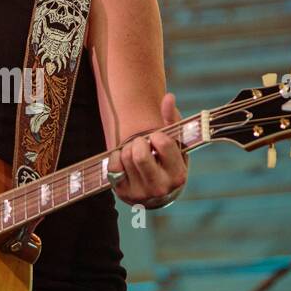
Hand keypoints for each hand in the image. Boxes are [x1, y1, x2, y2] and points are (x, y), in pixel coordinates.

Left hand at [108, 93, 188, 208]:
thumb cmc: (167, 160)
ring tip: (135, 152)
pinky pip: (113, 166)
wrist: (156, 189)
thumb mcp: (175, 143)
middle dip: (139, 143)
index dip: (157, 136)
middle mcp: (160, 188)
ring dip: (128, 149)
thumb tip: (168, 97)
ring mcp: (141, 193)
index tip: (156, 139)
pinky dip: (116, 158)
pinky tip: (125, 160)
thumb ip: (172, 119)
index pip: (163, 144)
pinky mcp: (123, 193)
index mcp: (178, 175)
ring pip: (126, 157)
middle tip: (143, 144)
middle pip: (140, 154)